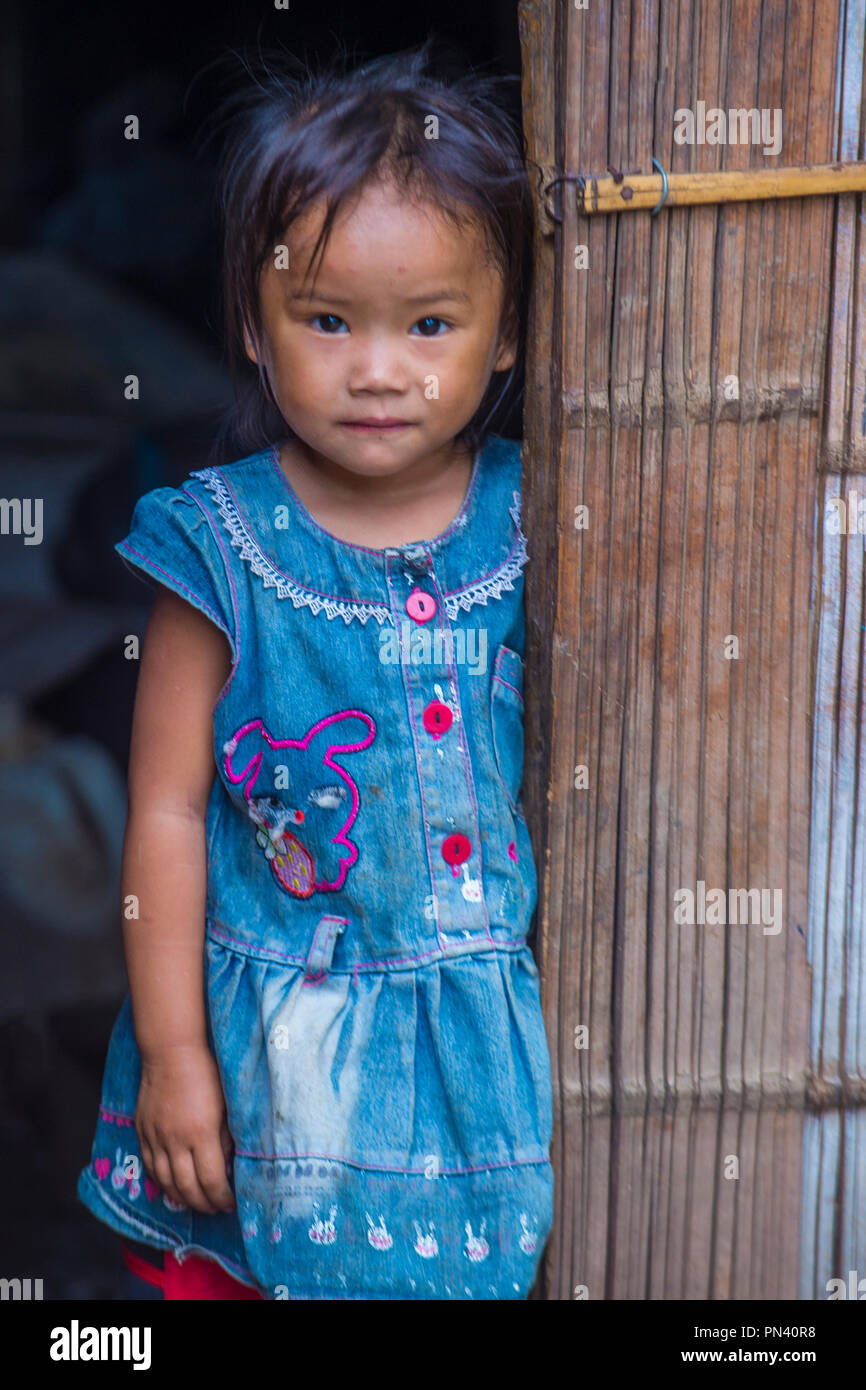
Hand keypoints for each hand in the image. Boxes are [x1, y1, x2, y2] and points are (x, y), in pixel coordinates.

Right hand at [135, 1044, 235, 1213]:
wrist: (172, 1051)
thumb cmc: (206, 1073)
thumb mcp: (227, 1106)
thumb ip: (226, 1140)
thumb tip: (227, 1167)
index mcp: (202, 1134)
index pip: (212, 1181)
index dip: (222, 1198)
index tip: (231, 1203)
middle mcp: (176, 1141)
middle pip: (187, 1188)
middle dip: (204, 1204)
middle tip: (215, 1209)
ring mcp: (156, 1137)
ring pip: (166, 1182)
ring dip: (182, 1198)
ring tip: (196, 1203)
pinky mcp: (143, 1131)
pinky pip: (150, 1166)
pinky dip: (162, 1182)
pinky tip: (173, 1186)